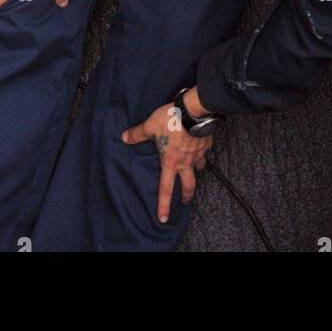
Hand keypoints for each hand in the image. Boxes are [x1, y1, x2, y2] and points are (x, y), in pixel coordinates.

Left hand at [122, 99, 212, 223]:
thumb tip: (124, 137)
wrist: (193, 111)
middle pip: (188, 185)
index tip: (163, 219)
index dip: (164, 206)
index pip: (165, 189)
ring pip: (199, 169)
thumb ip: (138, 134)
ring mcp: (198, 154)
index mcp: (170, 162)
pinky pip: (205, 151)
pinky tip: (200, 145)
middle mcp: (185, 162)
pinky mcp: (206, 144)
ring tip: (195, 170)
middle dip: (186, 195)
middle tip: (185, 201)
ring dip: (196, 171)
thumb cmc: (170, 119)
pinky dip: (202, 151)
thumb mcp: (150, 125)